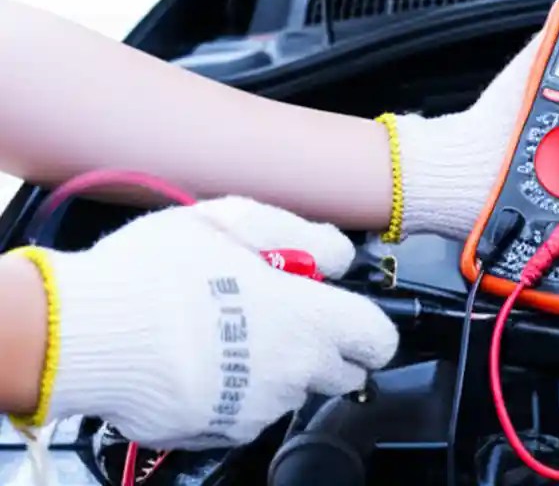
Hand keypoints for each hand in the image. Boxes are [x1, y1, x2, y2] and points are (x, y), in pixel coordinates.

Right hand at [30, 197, 397, 449]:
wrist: (84, 333)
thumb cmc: (155, 273)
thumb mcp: (234, 222)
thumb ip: (301, 236)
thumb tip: (335, 254)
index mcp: (309, 320)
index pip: (378, 339)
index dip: (367, 325)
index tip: (345, 312)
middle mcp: (293, 373)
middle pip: (340, 372)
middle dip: (320, 346)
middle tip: (276, 315)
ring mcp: (257, 409)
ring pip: (289, 391)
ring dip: (272, 367)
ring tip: (221, 329)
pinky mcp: (219, 432)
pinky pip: (244, 413)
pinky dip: (232, 391)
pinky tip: (197, 358)